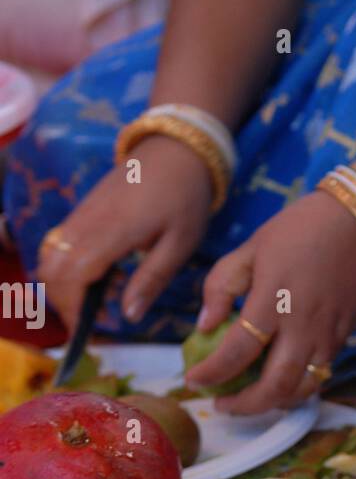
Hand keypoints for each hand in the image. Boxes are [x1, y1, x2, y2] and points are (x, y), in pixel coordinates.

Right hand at [37, 136, 212, 331]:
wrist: (177, 148)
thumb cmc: (185, 197)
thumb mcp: (180, 244)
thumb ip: (151, 280)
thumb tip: (128, 316)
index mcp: (113, 231)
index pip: (73, 275)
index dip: (73, 307)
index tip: (88, 330)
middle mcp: (87, 221)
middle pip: (50, 268)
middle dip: (62, 300)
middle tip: (90, 321)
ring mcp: (81, 213)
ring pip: (48, 254)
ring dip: (61, 284)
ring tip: (93, 302)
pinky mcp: (82, 209)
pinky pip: (58, 242)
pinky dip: (65, 267)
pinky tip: (96, 278)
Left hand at [185, 190, 355, 413]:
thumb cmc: (302, 228)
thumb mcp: (252, 247)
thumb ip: (222, 285)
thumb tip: (204, 326)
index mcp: (272, 299)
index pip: (237, 352)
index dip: (212, 373)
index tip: (193, 380)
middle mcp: (302, 326)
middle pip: (274, 387)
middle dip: (244, 405)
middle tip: (221, 405)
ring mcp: (327, 336)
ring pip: (301, 391)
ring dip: (272, 404)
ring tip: (250, 400)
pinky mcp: (343, 339)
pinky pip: (318, 376)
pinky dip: (296, 389)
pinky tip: (278, 382)